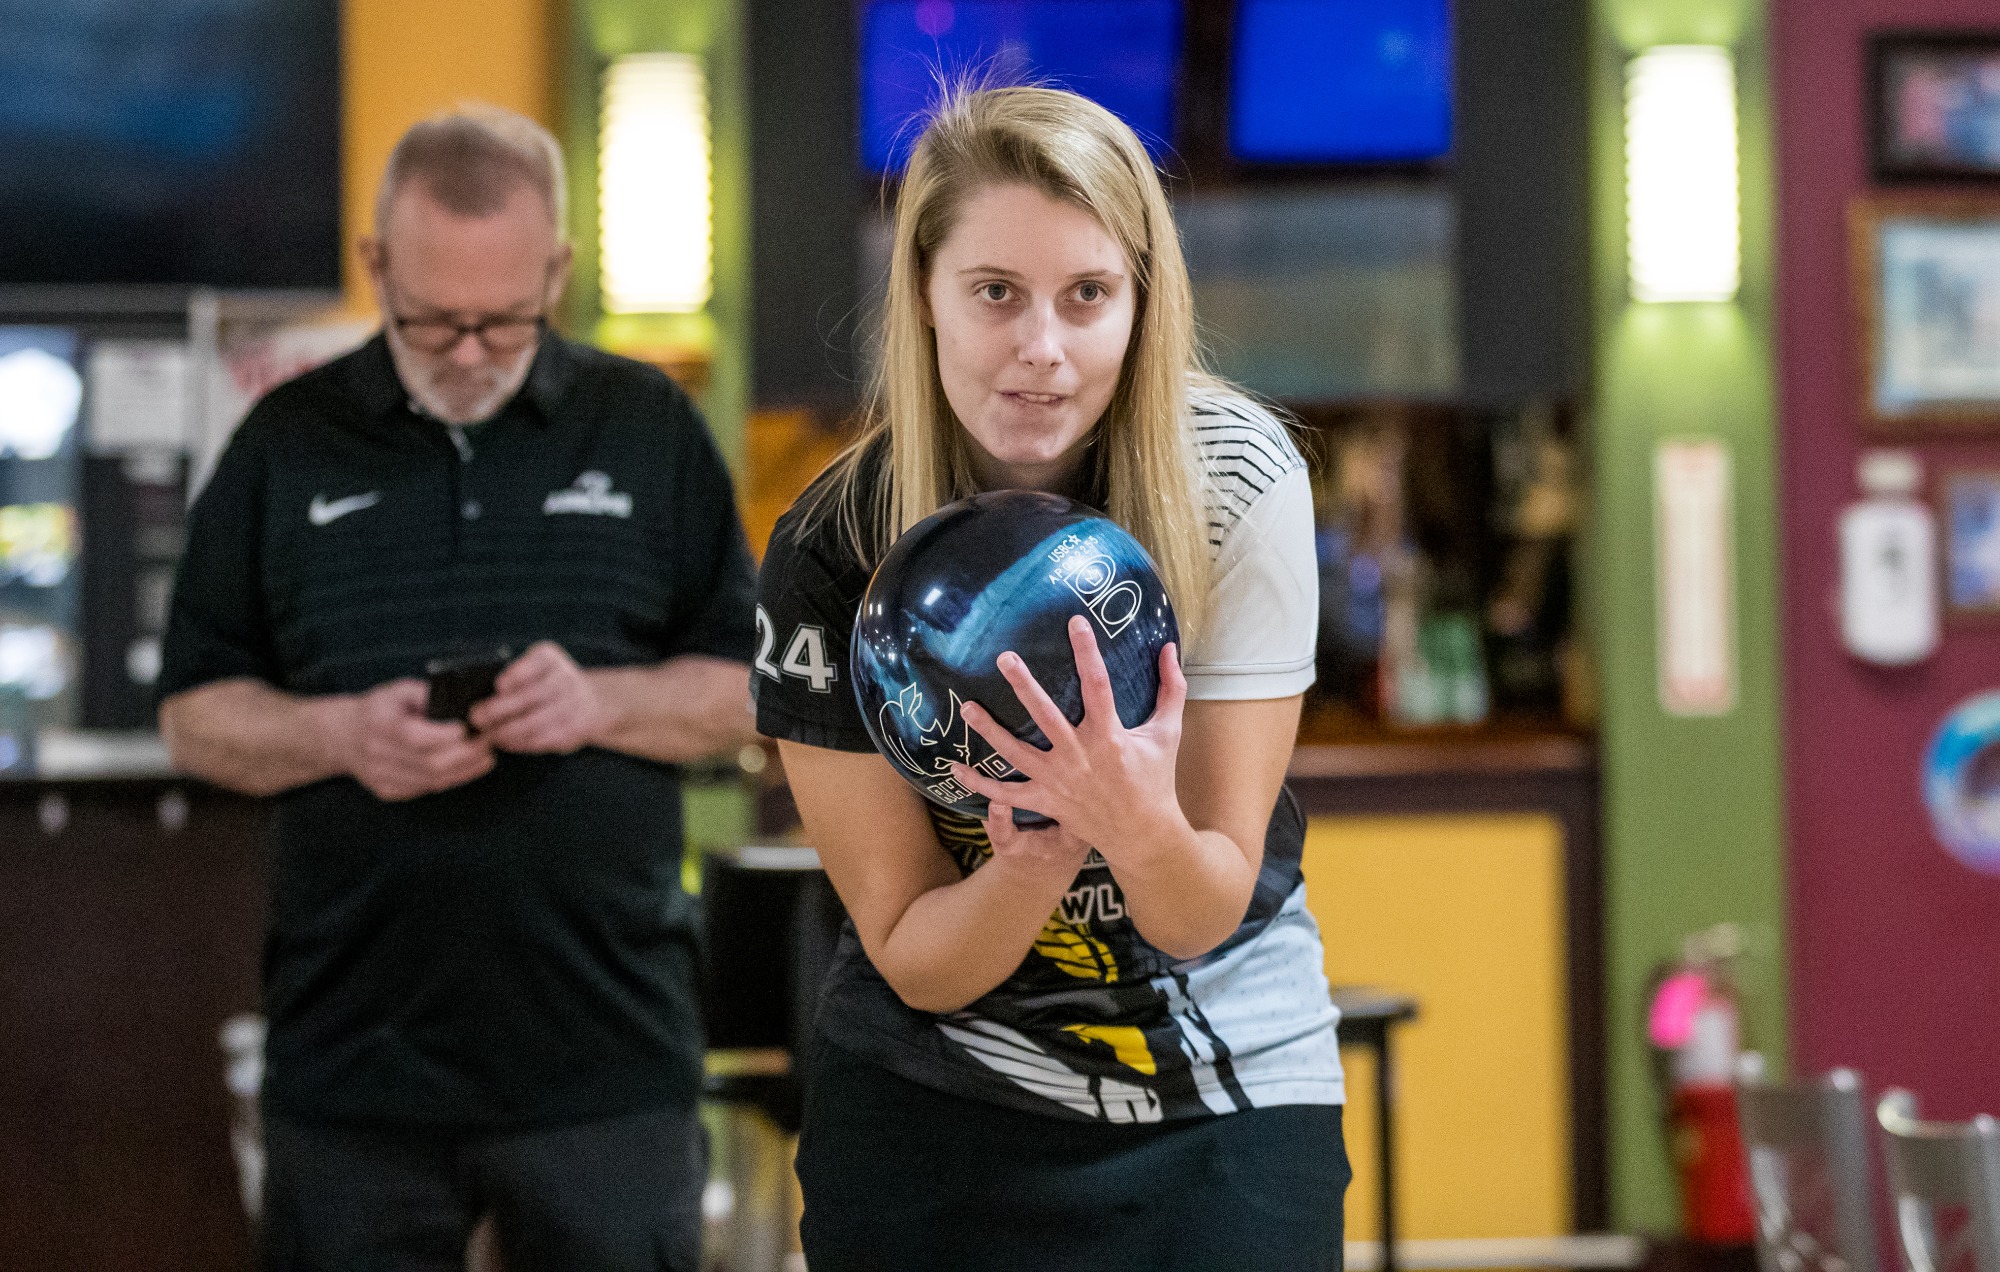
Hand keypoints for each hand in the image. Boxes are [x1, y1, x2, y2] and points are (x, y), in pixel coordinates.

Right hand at [335, 678, 494, 800]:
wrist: (342, 736)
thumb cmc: (377, 710)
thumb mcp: (397, 691)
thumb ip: (426, 694)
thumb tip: (460, 702)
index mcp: (379, 725)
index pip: (414, 736)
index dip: (445, 736)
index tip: (469, 728)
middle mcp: (377, 754)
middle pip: (429, 763)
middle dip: (465, 755)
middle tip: (487, 743)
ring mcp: (381, 776)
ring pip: (432, 780)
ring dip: (464, 770)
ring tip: (485, 756)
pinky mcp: (388, 790)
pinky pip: (426, 788)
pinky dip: (451, 779)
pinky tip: (467, 767)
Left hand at [468, 641, 608, 753]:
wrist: (588, 702)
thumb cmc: (545, 683)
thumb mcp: (531, 668)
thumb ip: (512, 678)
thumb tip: (486, 699)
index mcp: (549, 658)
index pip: (533, 664)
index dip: (514, 677)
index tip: (497, 686)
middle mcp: (565, 679)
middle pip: (529, 697)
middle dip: (498, 710)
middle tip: (476, 718)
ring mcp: (572, 706)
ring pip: (532, 723)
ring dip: (505, 732)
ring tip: (487, 735)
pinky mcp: (572, 731)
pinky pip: (541, 740)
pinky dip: (519, 743)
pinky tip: (505, 742)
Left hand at [950, 617, 1189, 864]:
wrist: (1141, 833)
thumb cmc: (1155, 779)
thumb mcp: (1167, 733)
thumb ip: (1171, 689)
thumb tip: (1170, 649)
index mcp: (1110, 735)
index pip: (1098, 685)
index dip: (1087, 652)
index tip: (1075, 622)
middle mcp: (1079, 755)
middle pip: (1045, 715)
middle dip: (1023, 685)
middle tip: (1003, 658)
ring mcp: (1058, 779)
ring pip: (1016, 753)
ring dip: (989, 730)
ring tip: (967, 706)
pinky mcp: (1046, 800)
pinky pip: (1006, 793)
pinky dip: (979, 783)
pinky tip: (955, 768)